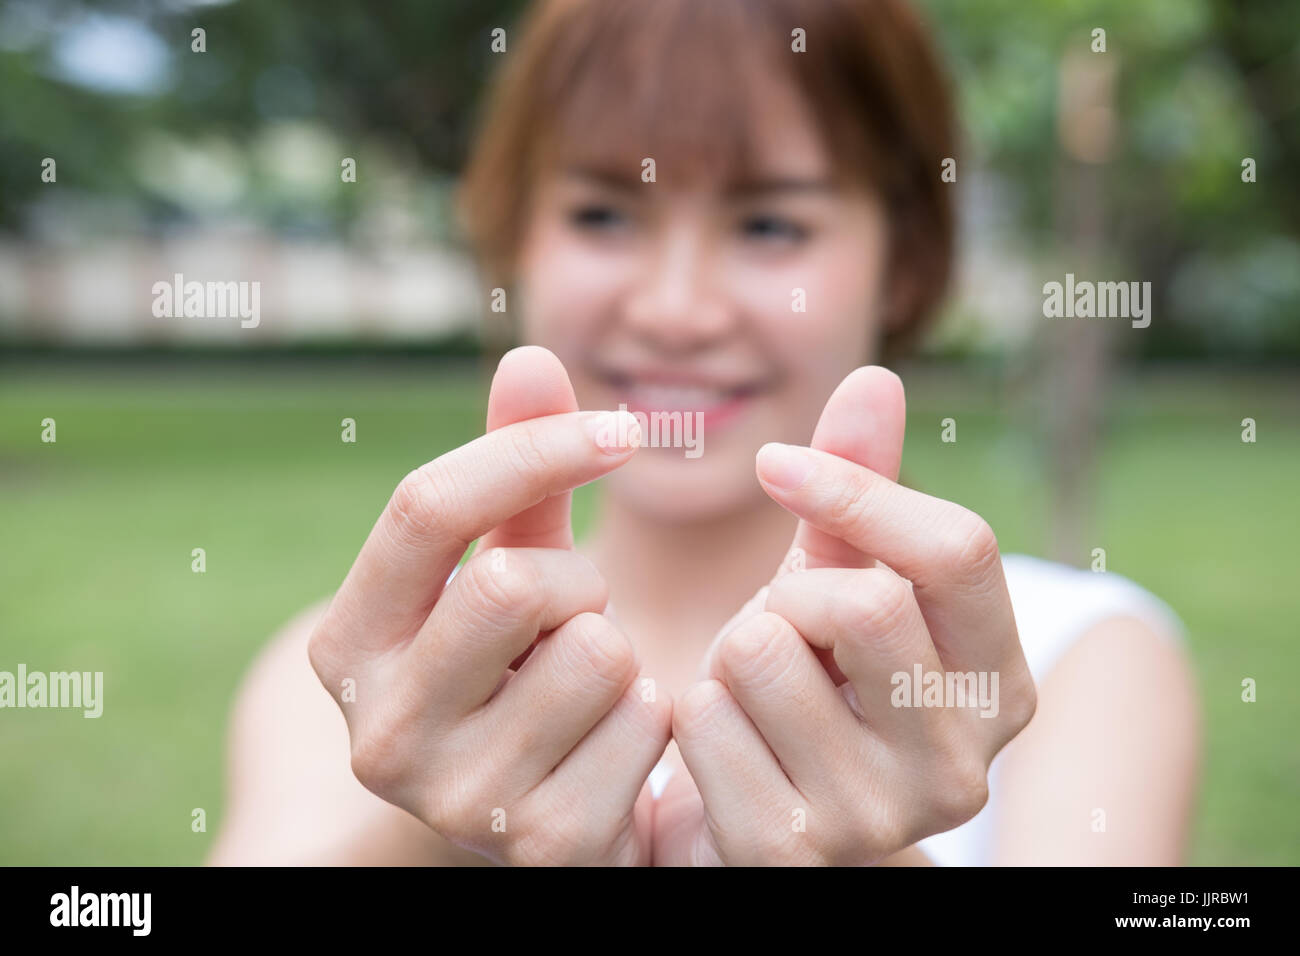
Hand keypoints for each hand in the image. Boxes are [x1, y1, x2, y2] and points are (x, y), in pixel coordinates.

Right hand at [309, 347, 671, 864]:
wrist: (556, 816)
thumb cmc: (525, 668)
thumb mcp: (508, 563)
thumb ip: (515, 468)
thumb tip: (533, 352)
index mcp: (346, 646)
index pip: (424, 508)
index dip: (532, 448)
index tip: (620, 430)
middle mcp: (376, 732)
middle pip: (513, 583)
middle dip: (579, 581)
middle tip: (579, 614)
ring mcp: (455, 800)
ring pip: (594, 653)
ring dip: (619, 649)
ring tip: (588, 687)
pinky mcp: (544, 846)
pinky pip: (645, 722)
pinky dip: (653, 714)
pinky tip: (617, 745)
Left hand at [655, 367, 1036, 864]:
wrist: (758, 819)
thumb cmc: (813, 682)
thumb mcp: (844, 581)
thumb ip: (865, 486)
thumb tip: (874, 374)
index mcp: (1001, 684)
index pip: (957, 550)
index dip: (859, 488)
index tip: (777, 464)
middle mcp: (963, 765)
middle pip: (860, 601)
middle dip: (790, 591)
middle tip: (783, 624)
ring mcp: (879, 818)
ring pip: (763, 651)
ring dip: (733, 650)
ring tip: (754, 690)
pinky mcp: (786, 851)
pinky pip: (703, 718)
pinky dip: (693, 709)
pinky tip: (722, 742)